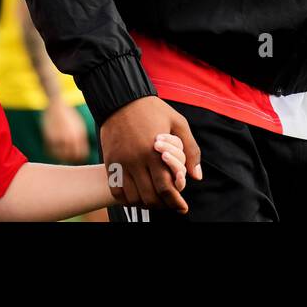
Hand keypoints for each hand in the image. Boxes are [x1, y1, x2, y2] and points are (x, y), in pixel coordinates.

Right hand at [42, 102, 88, 162]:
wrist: (56, 105)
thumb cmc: (69, 116)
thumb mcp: (79, 127)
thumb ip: (81, 140)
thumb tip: (81, 154)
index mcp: (79, 136)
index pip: (81, 155)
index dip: (78, 158)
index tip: (74, 157)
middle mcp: (70, 139)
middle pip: (70, 157)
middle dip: (68, 158)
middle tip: (64, 156)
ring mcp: (59, 139)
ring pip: (59, 156)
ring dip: (58, 155)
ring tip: (56, 151)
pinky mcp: (49, 138)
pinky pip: (50, 151)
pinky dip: (50, 151)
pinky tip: (50, 146)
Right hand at [99, 96, 201, 211]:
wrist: (121, 99)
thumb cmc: (154, 110)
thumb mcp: (178, 123)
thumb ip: (190, 150)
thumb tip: (197, 177)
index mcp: (155, 152)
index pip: (165, 187)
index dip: (175, 202)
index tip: (182, 208)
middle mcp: (136, 160)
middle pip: (149, 196)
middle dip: (163, 205)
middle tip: (170, 204)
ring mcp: (121, 163)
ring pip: (133, 197)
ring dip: (145, 203)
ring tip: (155, 200)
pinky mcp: (110, 163)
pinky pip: (116, 191)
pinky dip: (127, 199)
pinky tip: (138, 196)